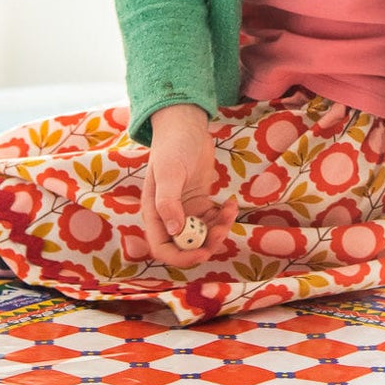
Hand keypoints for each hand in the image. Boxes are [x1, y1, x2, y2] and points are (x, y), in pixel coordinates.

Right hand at [141, 104, 236, 266]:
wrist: (186, 126)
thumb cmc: (173, 146)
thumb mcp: (169, 172)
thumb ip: (168, 201)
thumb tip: (174, 230)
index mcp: (155, 213)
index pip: (163, 249)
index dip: (181, 257)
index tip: (202, 253)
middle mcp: (168, 216)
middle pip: (186, 246)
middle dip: (206, 244)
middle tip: (223, 230)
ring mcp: (185, 210)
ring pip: (202, 236)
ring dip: (218, 231)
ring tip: (229, 211)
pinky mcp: (200, 203)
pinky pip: (213, 221)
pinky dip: (224, 218)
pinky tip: (230, 203)